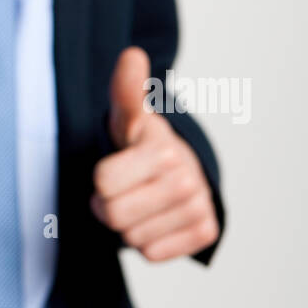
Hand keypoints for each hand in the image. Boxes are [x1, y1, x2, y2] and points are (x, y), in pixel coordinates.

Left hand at [89, 46, 219, 261]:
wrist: (181, 169)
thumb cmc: (143, 144)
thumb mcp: (129, 116)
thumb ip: (125, 89)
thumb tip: (132, 54)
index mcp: (162, 148)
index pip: (102, 183)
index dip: (100, 179)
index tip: (115, 168)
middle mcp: (186, 178)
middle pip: (114, 215)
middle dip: (109, 206)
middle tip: (124, 190)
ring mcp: (199, 206)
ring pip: (132, 238)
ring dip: (129, 224)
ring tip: (142, 201)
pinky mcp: (206, 232)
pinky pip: (153, 254)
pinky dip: (149, 241)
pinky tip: (158, 219)